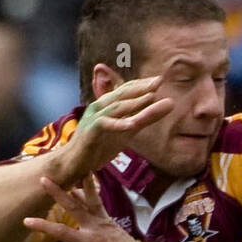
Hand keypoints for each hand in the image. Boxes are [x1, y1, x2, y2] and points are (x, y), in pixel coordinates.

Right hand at [23, 175, 155, 241]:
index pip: (62, 232)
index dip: (43, 225)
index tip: (27, 220)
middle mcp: (95, 228)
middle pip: (73, 206)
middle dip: (58, 193)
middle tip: (44, 178)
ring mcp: (103, 222)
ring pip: (88, 198)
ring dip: (78, 183)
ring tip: (71, 166)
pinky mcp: (108, 219)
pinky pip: (98, 201)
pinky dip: (90, 189)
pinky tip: (84, 178)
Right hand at [56, 76, 173, 181]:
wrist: (76, 161)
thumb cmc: (100, 145)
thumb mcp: (127, 131)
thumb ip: (144, 118)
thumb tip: (165, 106)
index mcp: (107, 104)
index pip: (126, 90)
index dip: (142, 84)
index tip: (160, 79)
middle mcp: (100, 106)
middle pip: (122, 94)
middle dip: (140, 87)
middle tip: (158, 81)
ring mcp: (94, 117)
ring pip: (116, 107)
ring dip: (134, 102)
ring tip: (151, 97)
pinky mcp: (90, 131)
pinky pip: (105, 125)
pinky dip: (119, 124)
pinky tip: (132, 124)